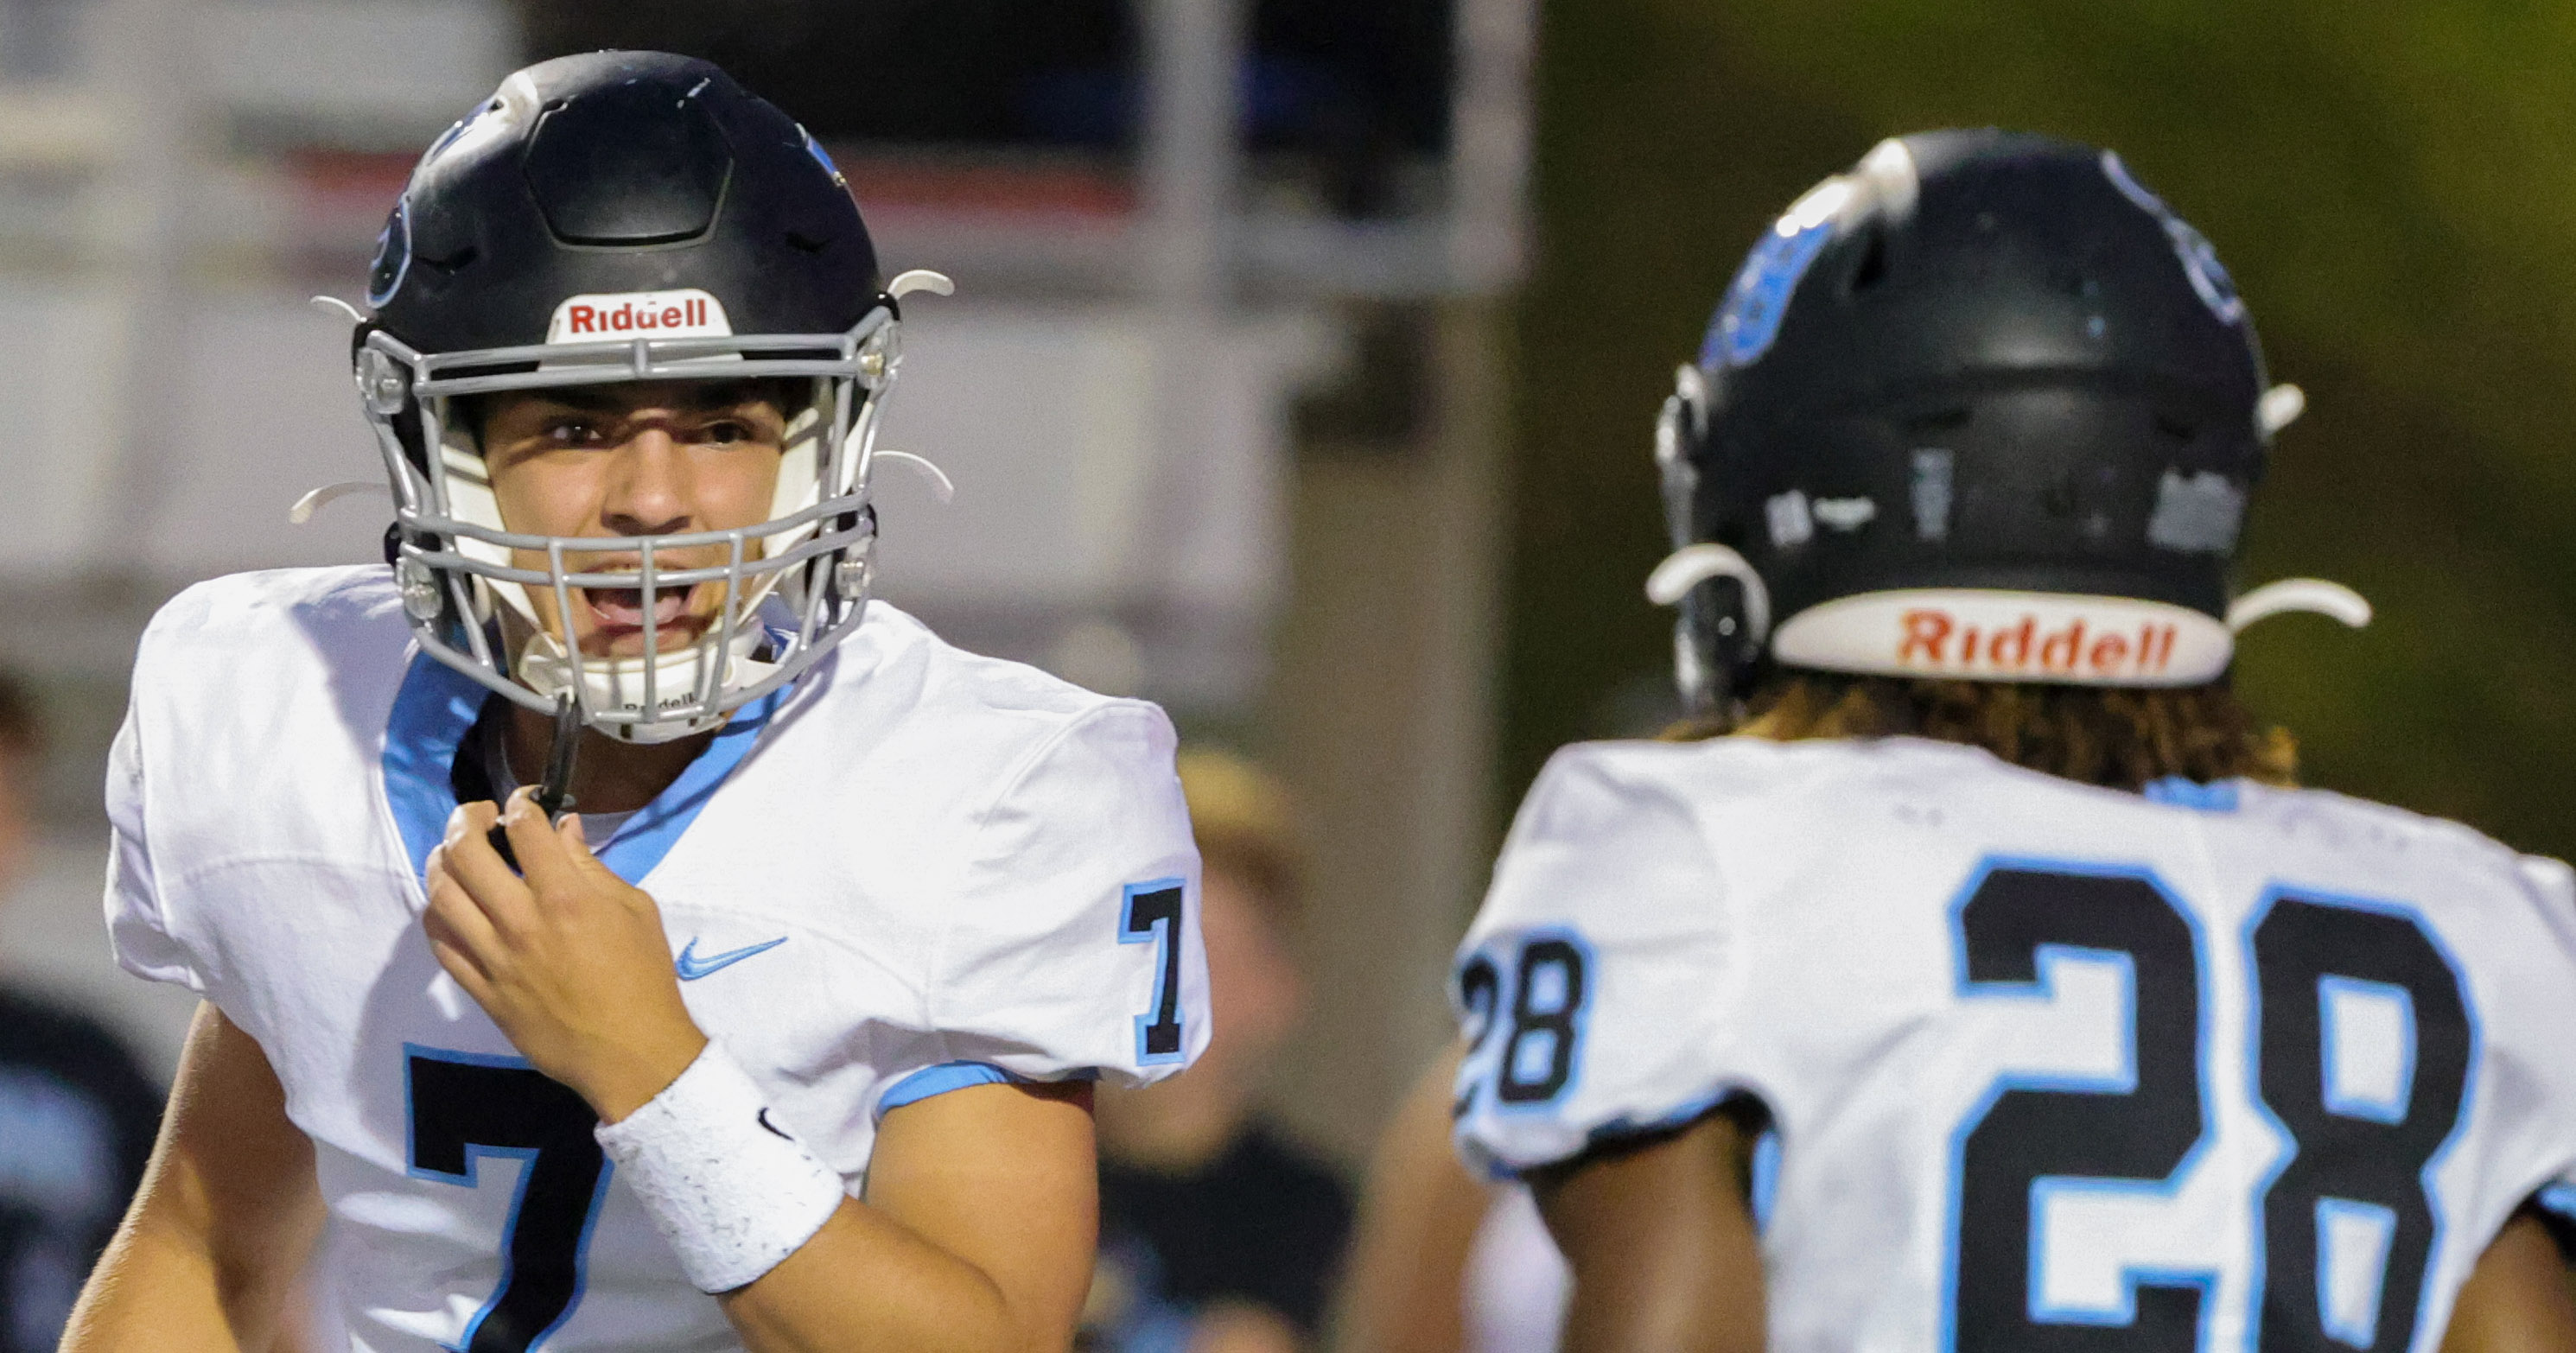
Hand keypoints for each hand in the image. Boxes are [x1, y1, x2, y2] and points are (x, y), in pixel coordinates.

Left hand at [424, 787, 707, 1122]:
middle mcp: (521, 922)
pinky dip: (437, 913)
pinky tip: (449, 903)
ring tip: (454, 853)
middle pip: (466, 853)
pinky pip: (440, 944)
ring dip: (441, 861)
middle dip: (466, 820)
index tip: (525, 802)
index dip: (520, 803)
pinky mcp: (481, 990)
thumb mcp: (635, 910)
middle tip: (479, 817)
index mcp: (566, 898)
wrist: (631, 1052)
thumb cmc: (644, 978)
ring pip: (441, 895)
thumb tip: (562, 829)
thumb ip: (591, 867)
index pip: (524, 829)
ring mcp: (494, 958)